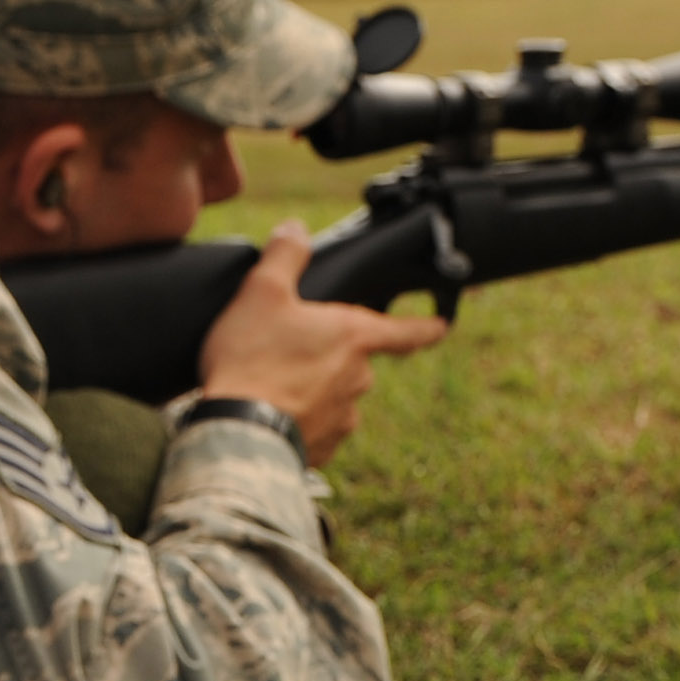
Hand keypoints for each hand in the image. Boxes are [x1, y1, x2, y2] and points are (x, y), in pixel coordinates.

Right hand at [196, 220, 449, 465]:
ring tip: (269, 387)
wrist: (237, 433)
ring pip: (333, 398)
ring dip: (310, 393)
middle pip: (354, 363)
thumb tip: (295, 230)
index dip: (424, 327)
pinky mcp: (322, 450)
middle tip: (286, 353)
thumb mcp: (260, 292)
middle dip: (327, 358)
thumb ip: (284, 256)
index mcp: (353, 337)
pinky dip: (297, 423)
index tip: (442, 327)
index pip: (403, 331)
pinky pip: (315, 431)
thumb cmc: (252, 360)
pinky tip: (267, 415)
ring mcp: (342, 419)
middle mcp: (358, 380)